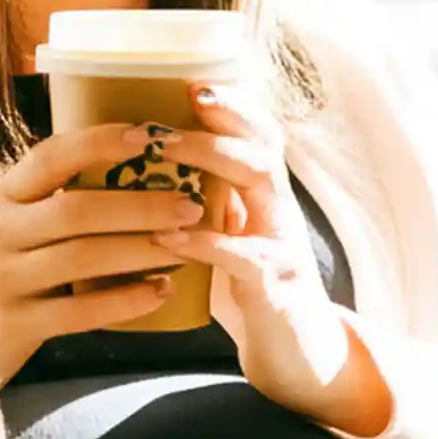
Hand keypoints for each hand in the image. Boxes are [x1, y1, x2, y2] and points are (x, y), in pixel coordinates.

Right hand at [0, 123, 199, 411]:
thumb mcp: (11, 225)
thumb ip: (55, 199)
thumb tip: (136, 164)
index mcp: (3, 197)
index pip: (51, 155)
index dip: (101, 140)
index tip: (151, 134)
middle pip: (78, 209)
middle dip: (142, 205)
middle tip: (191, 205)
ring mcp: (4, 279)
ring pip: (83, 258)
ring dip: (142, 250)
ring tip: (188, 247)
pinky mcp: (15, 325)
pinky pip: (80, 311)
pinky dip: (126, 301)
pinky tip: (161, 292)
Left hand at [150, 85, 386, 427]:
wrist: (295, 359)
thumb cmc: (249, 291)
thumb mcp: (227, 235)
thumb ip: (204, 201)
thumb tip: (142, 166)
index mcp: (264, 196)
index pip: (257, 132)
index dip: (230, 102)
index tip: (187, 79)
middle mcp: (279, 210)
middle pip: (261, 143)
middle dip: (218, 118)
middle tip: (173, 105)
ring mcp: (283, 245)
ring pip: (262, 181)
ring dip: (212, 158)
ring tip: (163, 150)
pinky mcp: (277, 288)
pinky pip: (245, 256)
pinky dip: (205, 242)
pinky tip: (169, 236)